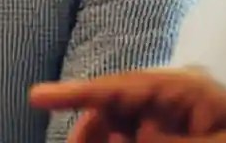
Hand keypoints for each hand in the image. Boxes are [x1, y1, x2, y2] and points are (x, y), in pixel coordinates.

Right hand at [29, 69, 225, 142]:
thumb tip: (130, 137)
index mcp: (187, 90)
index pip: (121, 87)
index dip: (76, 92)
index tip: (38, 97)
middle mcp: (176, 94)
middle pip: (115, 107)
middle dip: (92, 130)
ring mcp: (177, 113)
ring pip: (123, 125)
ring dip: (108, 139)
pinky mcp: (178, 131)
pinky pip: (141, 134)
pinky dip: (125, 141)